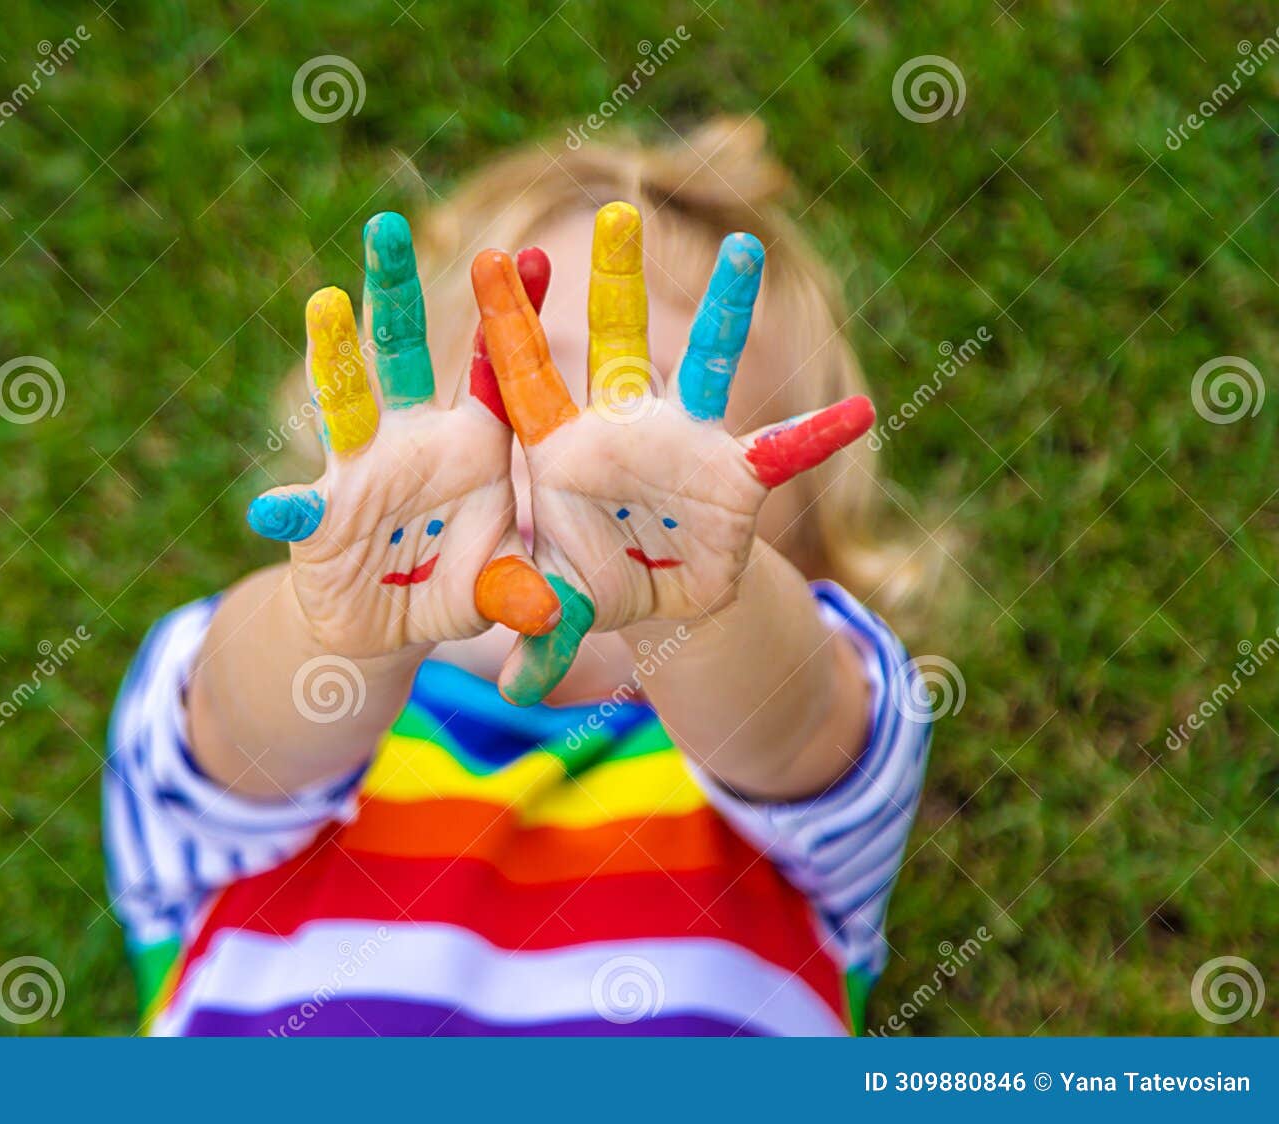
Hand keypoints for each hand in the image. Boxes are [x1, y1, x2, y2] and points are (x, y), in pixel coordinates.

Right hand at [247, 213, 558, 658]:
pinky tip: (272, 510)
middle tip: (386, 227)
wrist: (385, 626)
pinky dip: (285, 510)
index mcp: (476, 443)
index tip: (529, 255)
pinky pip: (299, 511)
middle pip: (401, 353)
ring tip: (322, 306)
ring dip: (332, 355)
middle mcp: (414, 440)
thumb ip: (524, 592)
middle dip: (395, 290)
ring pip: (343, 402)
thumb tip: (546, 614)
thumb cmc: (458, 585)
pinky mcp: (319, 518)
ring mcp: (359, 471)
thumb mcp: (503, 589)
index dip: (510, 316)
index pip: (495, 370)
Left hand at [471, 202, 873, 702]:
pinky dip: (818, 439)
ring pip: (705, 365)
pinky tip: (864, 414)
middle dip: (617, 281)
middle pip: (614, 343)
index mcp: (560, 450)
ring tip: (745, 250)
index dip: (508, 325)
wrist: (647, 597)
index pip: (526, 378)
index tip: (486, 261)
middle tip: (618, 211)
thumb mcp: (549, 601)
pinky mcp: (734, 478)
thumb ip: (527, 621)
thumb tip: (509, 684)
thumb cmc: (581, 582)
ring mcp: (683, 444)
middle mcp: (623, 430)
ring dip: (726, 311)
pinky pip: (782, 454)